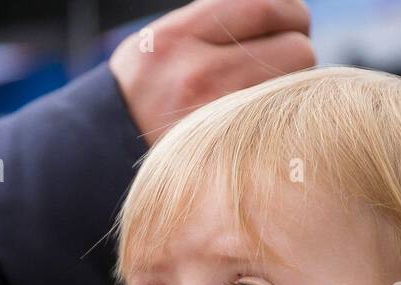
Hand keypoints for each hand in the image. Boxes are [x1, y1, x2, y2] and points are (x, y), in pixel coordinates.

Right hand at [109, 0, 314, 144]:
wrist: (101, 151)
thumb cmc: (143, 91)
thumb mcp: (162, 39)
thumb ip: (214, 20)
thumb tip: (275, 9)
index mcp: (177, 37)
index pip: (264, 6)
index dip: (291, 12)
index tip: (290, 22)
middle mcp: (195, 75)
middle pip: (295, 48)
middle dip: (299, 49)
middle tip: (287, 58)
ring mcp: (213, 120)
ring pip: (295, 91)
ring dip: (295, 86)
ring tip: (270, 89)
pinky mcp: (225, 152)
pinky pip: (280, 124)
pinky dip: (283, 116)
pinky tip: (264, 116)